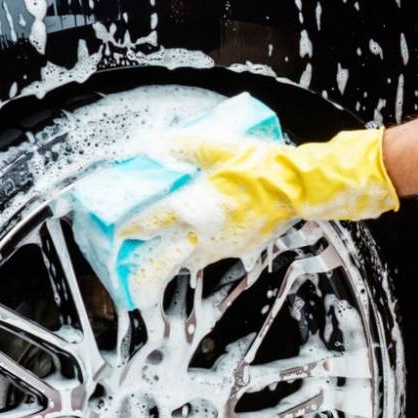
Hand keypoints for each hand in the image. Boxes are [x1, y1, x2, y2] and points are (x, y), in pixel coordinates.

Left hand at [111, 130, 400, 302]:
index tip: (114, 231)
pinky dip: (196, 255)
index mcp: (197, 206)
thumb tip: (154, 144)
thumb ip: (185, 146)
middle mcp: (207, 232)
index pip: (152, 221)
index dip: (130, 227)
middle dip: (144, 268)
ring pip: (188, 261)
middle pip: (165, 258)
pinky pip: (211, 256)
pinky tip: (194, 249)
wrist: (303, 186)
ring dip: (170, 262)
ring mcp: (225, 245)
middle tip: (127, 273)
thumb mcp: (222, 147)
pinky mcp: (242, 248)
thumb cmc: (264, 167)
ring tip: (155, 261)